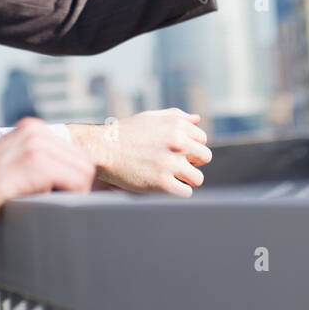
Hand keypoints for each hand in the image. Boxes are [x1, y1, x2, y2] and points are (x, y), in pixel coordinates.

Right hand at [0, 118, 95, 231]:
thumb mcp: (12, 161)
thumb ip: (37, 162)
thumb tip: (71, 182)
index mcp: (33, 129)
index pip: (76, 156)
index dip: (73, 181)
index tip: (61, 197)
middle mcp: (36, 132)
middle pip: (84, 165)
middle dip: (76, 189)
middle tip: (52, 206)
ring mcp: (35, 146)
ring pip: (83, 175)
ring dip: (70, 195)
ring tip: (43, 205)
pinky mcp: (32, 165)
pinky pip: (72, 183)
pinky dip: (64, 199)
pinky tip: (39, 205)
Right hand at [69, 109, 211, 197]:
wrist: (103, 149)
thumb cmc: (127, 133)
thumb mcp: (151, 117)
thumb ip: (176, 117)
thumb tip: (197, 119)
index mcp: (177, 125)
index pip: (202, 140)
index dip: (192, 147)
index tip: (179, 152)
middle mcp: (177, 142)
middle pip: (205, 158)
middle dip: (193, 163)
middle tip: (178, 166)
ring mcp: (170, 163)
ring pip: (198, 178)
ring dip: (187, 180)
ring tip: (173, 177)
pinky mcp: (161, 183)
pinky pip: (185, 192)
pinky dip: (178, 191)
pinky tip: (166, 186)